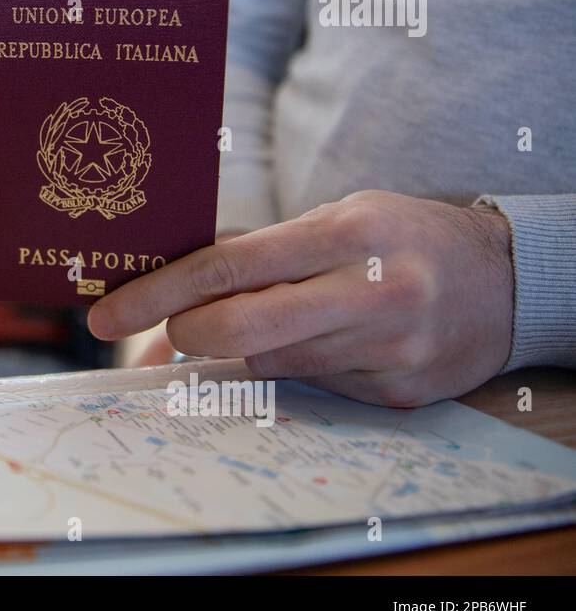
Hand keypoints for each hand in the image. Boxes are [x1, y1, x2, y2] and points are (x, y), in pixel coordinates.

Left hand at [88, 190, 514, 406]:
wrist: (504, 280)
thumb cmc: (400, 236)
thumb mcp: (335, 217)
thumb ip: (257, 248)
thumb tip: (168, 283)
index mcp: (347, 233)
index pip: (227, 266)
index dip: (157, 293)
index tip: (106, 315)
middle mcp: (372, 291)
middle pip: (239, 330)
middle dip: (185, 334)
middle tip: (176, 328)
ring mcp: (388, 349)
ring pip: (268, 363)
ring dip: (242, 349)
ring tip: (270, 316)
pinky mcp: (397, 393)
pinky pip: (310, 388)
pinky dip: (292, 365)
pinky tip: (322, 340)